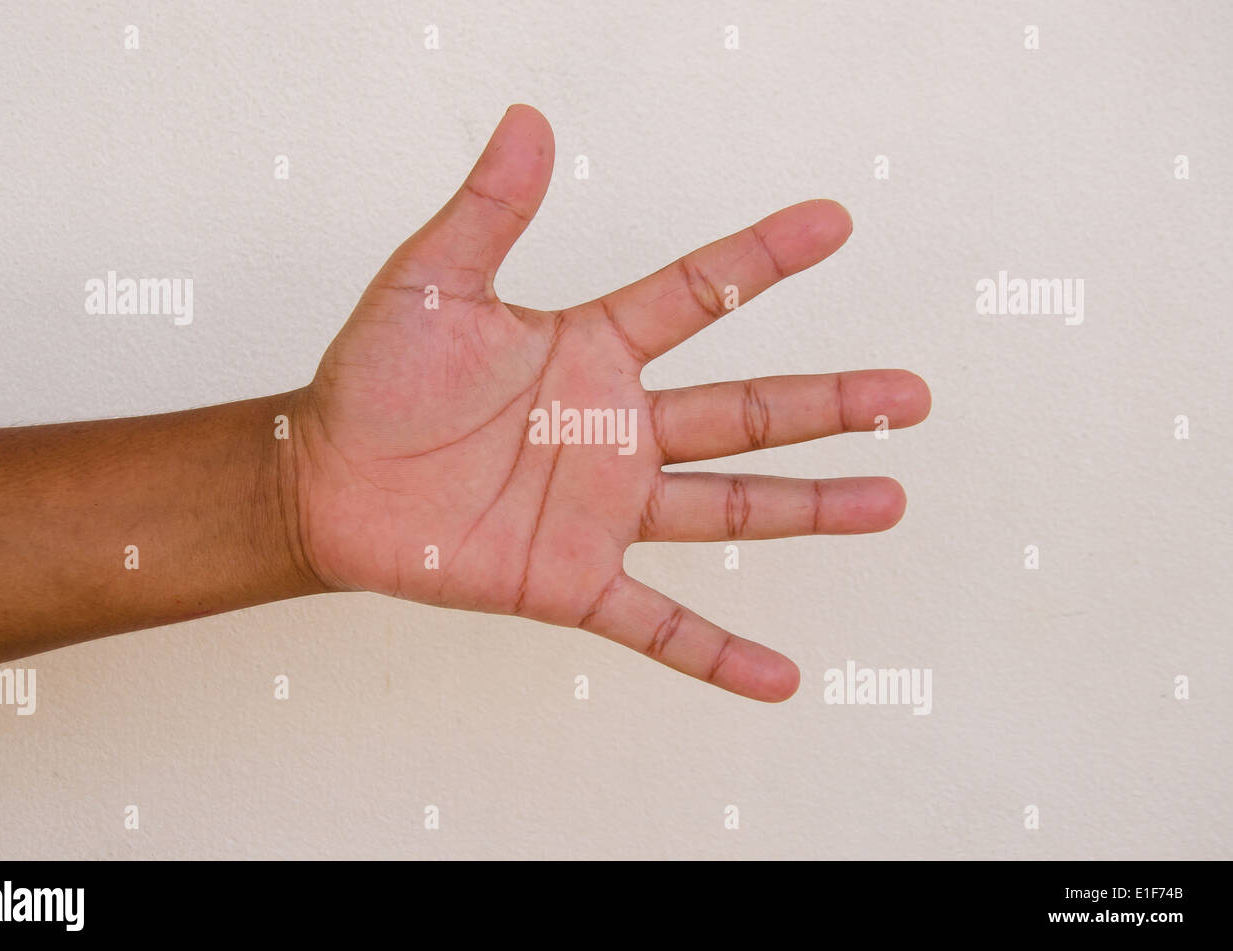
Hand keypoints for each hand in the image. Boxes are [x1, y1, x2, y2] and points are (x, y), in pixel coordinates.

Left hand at [291, 105, 929, 701]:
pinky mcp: (573, 579)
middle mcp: (616, 428)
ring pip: (729, 508)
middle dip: (831, 403)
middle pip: (747, 412)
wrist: (327, 481)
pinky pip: (658, 623)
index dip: (763, 258)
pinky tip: (777, 679)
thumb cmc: (374, 379)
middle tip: (908, 395)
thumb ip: (489, 211)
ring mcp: (604, 508)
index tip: (832, 224)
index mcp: (592, 351)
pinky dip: (716, 653)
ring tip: (887, 501)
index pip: (697, 295)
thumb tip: (528, 122)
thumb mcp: (432, 283)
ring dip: (810, 508)